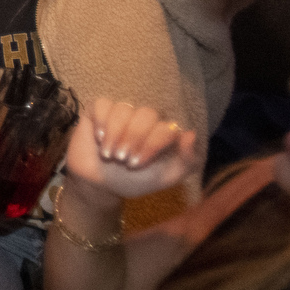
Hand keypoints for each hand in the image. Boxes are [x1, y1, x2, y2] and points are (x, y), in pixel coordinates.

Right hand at [63, 99, 201, 199]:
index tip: (136, 164)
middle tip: (122, 160)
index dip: (152, 144)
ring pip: (124, 109)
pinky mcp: (99, 111)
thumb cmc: (136, 181)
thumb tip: (191, 134)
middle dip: (134, 138)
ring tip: (108, 154)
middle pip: (147, 114)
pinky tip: (99, 138)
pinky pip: (102, 104)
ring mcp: (122, 113)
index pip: (166, 127)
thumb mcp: (166, 177)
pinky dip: (101, 121)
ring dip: (115, 133)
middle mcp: (145, 119)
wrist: (101, 185)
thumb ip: (187, 160)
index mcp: (164, 132)